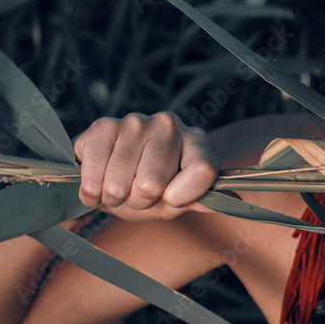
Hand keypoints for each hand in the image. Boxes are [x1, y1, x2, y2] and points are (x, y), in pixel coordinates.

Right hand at [72, 112, 218, 220]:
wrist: (107, 178)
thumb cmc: (148, 190)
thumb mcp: (175, 201)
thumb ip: (200, 199)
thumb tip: (232, 196)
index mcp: (196, 141)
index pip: (204, 169)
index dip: (185, 194)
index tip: (171, 200)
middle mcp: (170, 125)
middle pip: (154, 183)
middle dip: (140, 200)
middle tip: (136, 194)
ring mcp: (136, 122)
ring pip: (122, 183)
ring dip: (114, 197)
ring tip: (116, 188)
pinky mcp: (103, 126)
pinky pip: (95, 175)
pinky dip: (92, 190)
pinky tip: (97, 184)